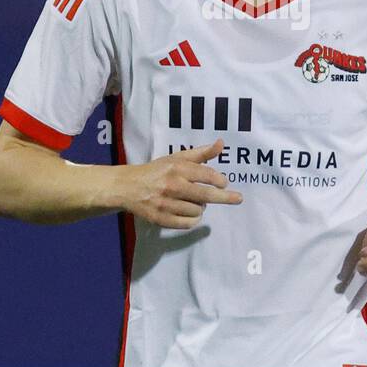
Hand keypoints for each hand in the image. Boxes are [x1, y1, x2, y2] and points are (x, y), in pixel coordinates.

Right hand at [116, 139, 241, 228]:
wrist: (128, 187)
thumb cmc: (157, 171)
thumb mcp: (177, 158)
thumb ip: (201, 153)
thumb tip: (221, 143)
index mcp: (177, 168)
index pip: (206, 175)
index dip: (220, 180)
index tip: (224, 183)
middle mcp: (172, 185)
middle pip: (206, 196)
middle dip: (224, 197)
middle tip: (238, 198)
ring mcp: (165, 203)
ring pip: (198, 210)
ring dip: (201, 207)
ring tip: (194, 201)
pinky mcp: (160, 219)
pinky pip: (187, 223)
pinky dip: (193, 219)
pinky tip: (192, 213)